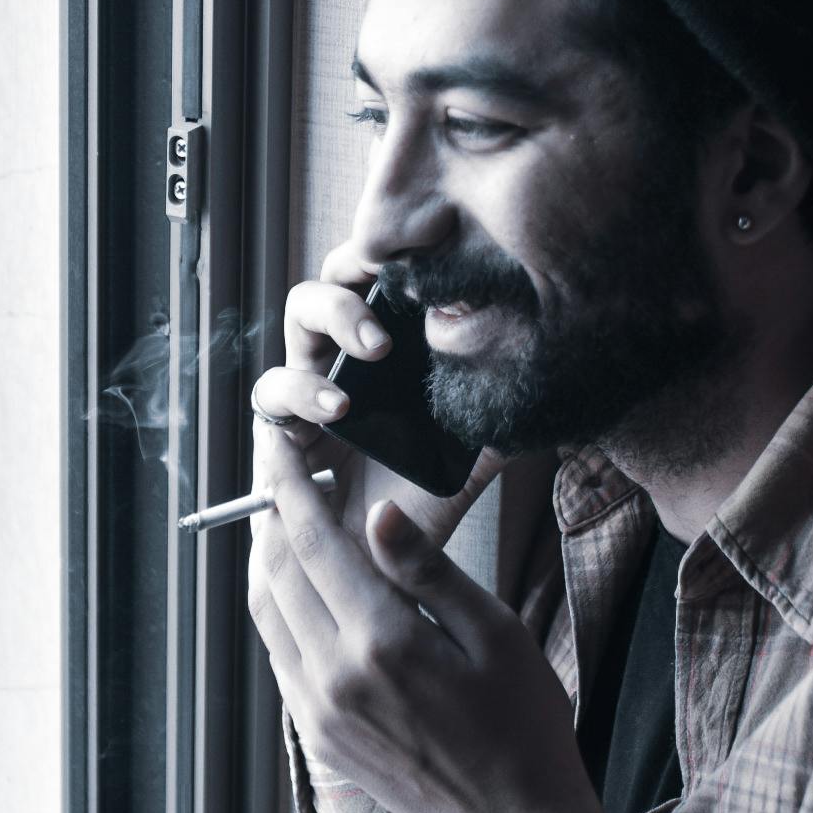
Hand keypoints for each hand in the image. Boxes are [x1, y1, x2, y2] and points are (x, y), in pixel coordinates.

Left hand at [243, 416, 623, 812]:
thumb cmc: (522, 723)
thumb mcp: (493, 632)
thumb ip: (426, 570)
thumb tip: (374, 511)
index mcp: (381, 643)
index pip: (311, 543)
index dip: (290, 486)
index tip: (280, 447)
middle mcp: (334, 680)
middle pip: (275, 574)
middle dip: (271, 517)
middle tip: (284, 473)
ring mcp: (319, 715)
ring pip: (267, 617)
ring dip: (270, 564)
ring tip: (290, 522)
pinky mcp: (318, 740)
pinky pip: (282, 657)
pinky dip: (284, 612)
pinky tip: (311, 590)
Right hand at [247, 243, 496, 544]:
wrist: (381, 568)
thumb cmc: (424, 503)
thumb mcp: (472, 455)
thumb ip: (496, 416)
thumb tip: (539, 380)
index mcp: (386, 351)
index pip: (382, 282)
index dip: (396, 255)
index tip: (430, 244)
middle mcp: (344, 358)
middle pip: (335, 279)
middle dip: (358, 267)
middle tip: (387, 276)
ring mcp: (307, 386)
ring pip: (299, 317)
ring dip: (333, 315)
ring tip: (375, 346)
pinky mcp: (279, 428)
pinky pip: (273, 391)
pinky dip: (302, 390)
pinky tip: (338, 407)